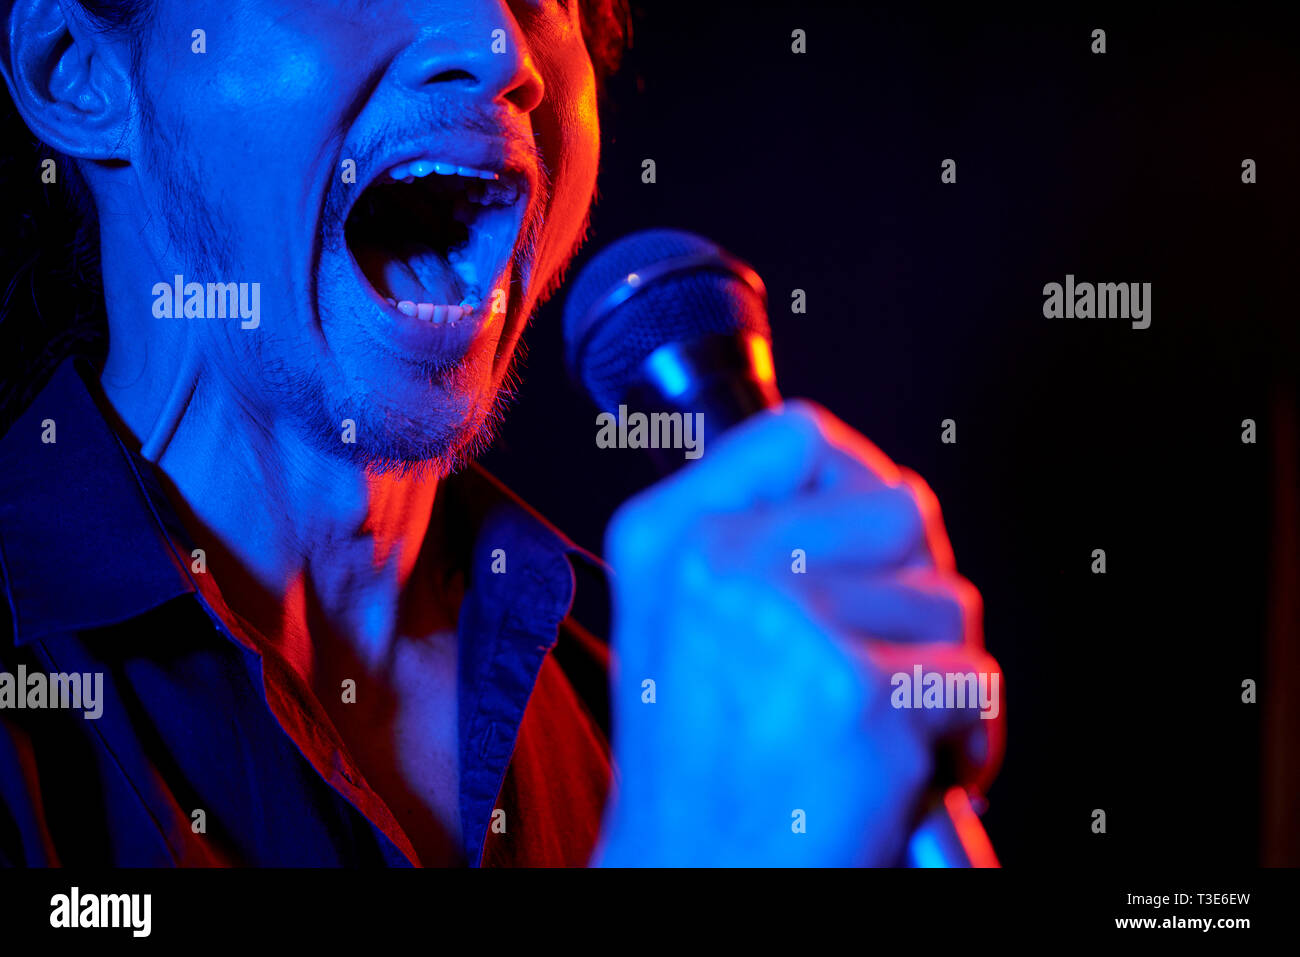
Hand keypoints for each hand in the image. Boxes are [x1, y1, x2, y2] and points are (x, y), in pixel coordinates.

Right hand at [593, 400, 1003, 865]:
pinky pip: (973, 680)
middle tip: (876, 655)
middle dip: (916, 586)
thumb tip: (879, 491)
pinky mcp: (855, 693)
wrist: (692, 877)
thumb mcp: (684, 620)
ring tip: (874, 728)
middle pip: (901, 505)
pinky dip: (964, 736)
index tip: (866, 549)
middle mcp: (717, 562)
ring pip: (949, 596)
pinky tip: (900, 769)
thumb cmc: (705, 769)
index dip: (858, 485)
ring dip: (937, 670)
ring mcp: (785, 622)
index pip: (800, 435)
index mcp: (669, 535)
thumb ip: (760, 540)